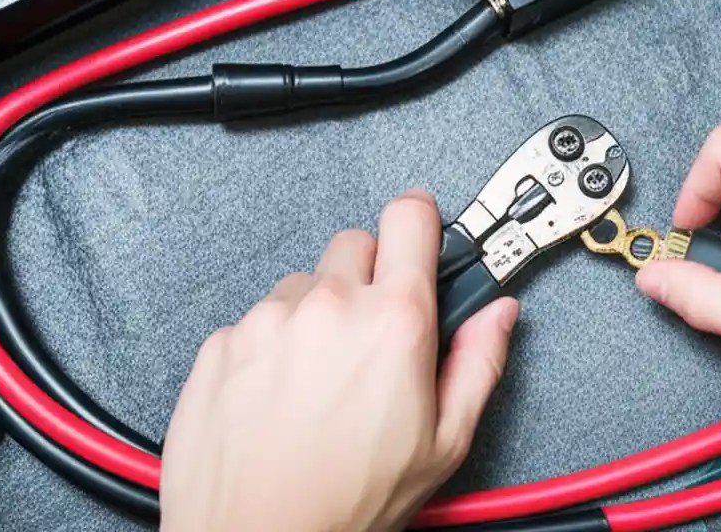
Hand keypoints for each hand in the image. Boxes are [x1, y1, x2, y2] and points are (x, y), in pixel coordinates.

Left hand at [160, 189, 518, 531]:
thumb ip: (478, 363)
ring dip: (317, 314)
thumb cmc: (345, 504)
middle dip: (370, 278)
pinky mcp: (222, 342)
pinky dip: (271, 346)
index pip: (411, 216)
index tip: (422, 238)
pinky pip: (256, 320)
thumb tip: (498, 315)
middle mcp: (328, 305)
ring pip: (303, 284)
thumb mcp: (443, 443)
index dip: (421, 223)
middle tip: (373, 336)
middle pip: (356, 244)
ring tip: (320, 381)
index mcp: (393, 322)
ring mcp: (268, 320)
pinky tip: (279, 397)